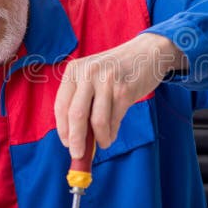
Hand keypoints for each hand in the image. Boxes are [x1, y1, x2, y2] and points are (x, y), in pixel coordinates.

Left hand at [54, 33, 186, 156]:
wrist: (147, 52)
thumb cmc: (116, 69)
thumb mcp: (92, 75)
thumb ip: (81, 99)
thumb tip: (75, 136)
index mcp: (74, 70)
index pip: (61, 105)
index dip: (63, 129)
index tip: (67, 144)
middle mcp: (88, 73)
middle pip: (76, 115)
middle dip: (76, 140)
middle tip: (78, 155)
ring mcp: (107, 81)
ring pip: (97, 121)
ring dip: (99, 139)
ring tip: (103, 143)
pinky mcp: (124, 90)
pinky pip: (114, 120)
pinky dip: (111, 133)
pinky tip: (111, 135)